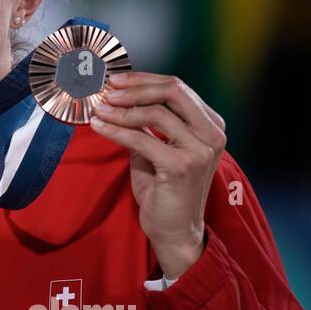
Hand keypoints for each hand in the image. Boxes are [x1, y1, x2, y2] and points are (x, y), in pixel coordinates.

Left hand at [90, 72, 225, 279]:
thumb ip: (147, 123)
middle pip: (172, 91)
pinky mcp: (182, 166)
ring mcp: (200, 150)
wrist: (174, 230)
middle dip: (134, 87)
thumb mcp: (157, 148)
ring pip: (155, 112)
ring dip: (121, 108)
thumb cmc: (163, 189)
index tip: (115, 80)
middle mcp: (211, 133)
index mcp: (210, 124)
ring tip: (98, 109)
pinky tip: (98, 126)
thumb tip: (117, 95)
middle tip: (106, 90)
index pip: (177, 87)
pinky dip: (116, 130)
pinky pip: (142, 139)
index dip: (143, 80)